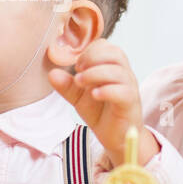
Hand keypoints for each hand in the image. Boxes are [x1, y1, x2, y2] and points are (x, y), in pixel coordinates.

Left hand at [49, 41, 159, 167]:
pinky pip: (124, 92)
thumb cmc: (100, 112)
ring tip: (80, 82)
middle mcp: (123, 75)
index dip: (89, 51)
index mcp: (112, 68)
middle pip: (115, 53)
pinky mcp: (131, 104)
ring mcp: (129, 88)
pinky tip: (94, 94)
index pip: (106, 46)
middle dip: (93, 57)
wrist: (114, 137)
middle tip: (78, 71)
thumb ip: (67, 85)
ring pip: (118, 71)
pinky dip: (107, 90)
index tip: (76, 65)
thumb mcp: (78, 97)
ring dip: (96, 73)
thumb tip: (52, 73)